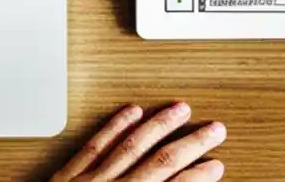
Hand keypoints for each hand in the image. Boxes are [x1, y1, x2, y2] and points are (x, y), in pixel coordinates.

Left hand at [50, 102, 225, 181]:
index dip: (199, 176)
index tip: (216, 165)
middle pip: (161, 162)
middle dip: (191, 144)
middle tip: (214, 129)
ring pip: (131, 146)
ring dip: (159, 126)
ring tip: (179, 109)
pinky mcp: (67, 177)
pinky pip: (95, 146)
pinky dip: (115, 127)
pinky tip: (131, 111)